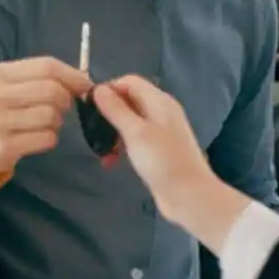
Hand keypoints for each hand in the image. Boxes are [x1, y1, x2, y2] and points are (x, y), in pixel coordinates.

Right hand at [0, 57, 92, 172]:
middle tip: (62, 108)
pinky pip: (47, 138)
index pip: (46, 66)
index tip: (85, 84)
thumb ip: (35, 79)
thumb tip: (79, 79)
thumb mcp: (2, 87)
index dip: (72, 74)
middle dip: (66, 100)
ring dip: (56, 122)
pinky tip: (38, 138)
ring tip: (44, 124)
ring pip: (51, 115)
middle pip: (52, 90)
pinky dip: (50, 139)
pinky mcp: (5, 146)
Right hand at [90, 75, 214, 214]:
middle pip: (129, 100)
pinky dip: (121, 147)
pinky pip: (135, 140)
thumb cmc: (162, 161)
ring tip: (100, 149)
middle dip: (109, 112)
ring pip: (130, 122)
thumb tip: (98, 89)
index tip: (89, 106)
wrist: (189, 197)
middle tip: (91, 129)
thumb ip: (116, 109)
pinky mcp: (158, 151)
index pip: (130, 81)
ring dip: (113, 132)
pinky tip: (111, 161)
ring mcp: (161, 132)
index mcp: (159, 101)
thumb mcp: (136, 132)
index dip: (109, 89)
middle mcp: (161, 112)